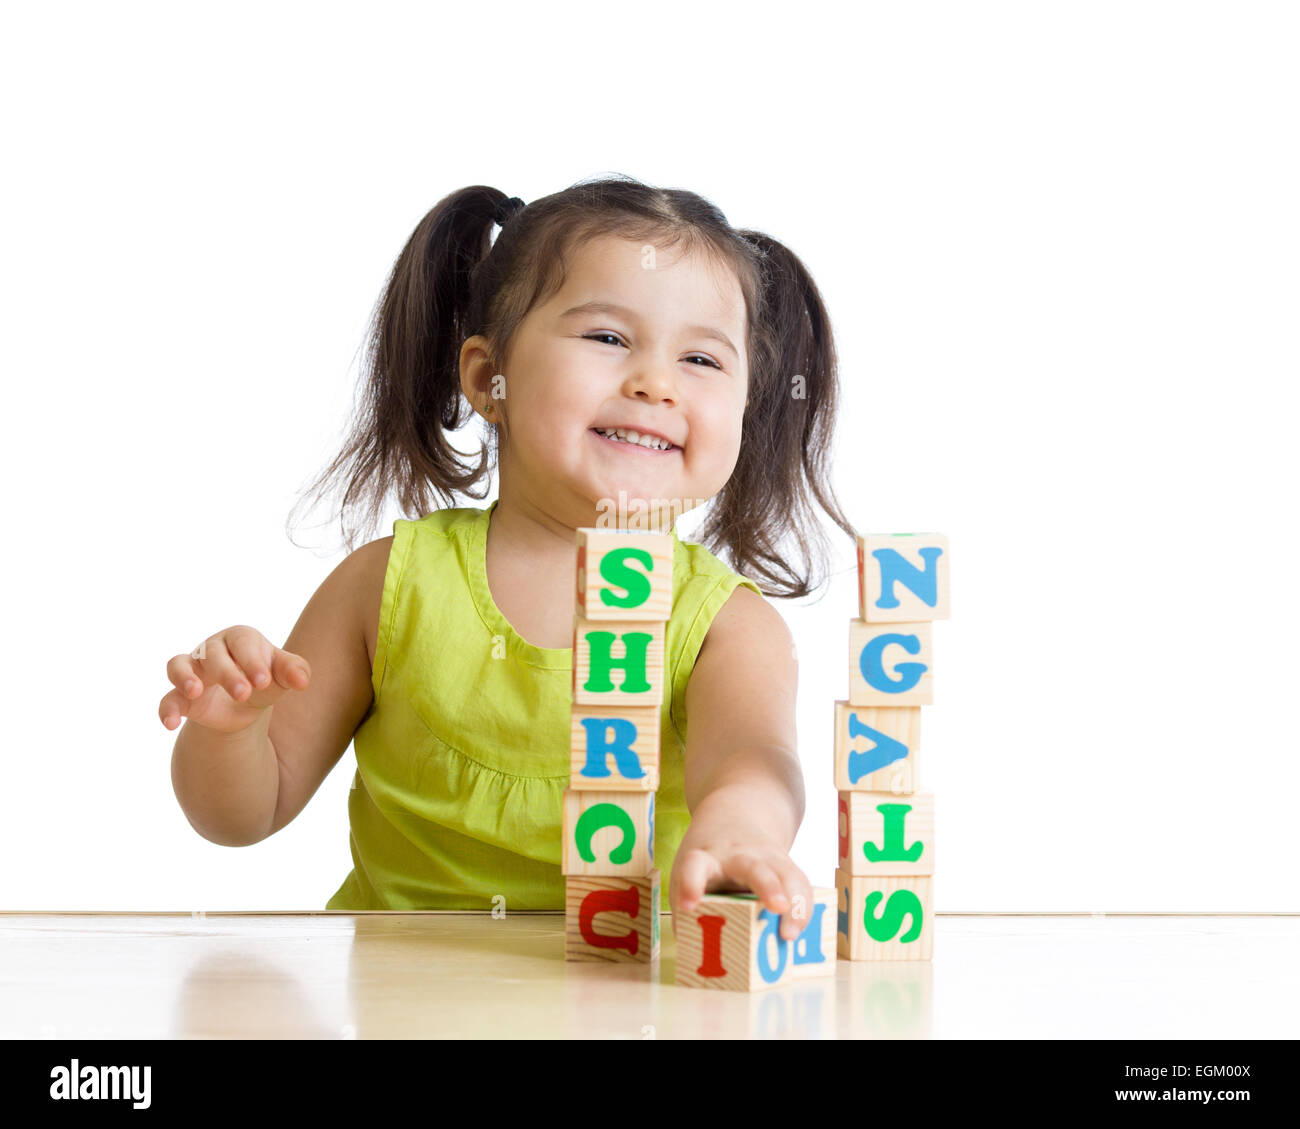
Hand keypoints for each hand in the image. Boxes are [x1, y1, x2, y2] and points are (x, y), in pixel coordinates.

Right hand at [159, 625, 310, 733]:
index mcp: (240, 638)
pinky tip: (171, 724)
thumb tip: (303, 681)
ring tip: (196, 692)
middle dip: (227, 672)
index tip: (264, 681)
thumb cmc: (266, 678)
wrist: (247, 703)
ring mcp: (193, 670)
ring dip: (184, 677)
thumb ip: (294, 672)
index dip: (251, 660)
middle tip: (243, 693)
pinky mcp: (181, 695)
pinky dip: (167, 709)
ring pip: (179, 665)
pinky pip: (168, 698)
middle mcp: (212, 649)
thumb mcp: (282, 675)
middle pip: (213, 654)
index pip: (243, 642)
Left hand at [670, 820, 814, 941]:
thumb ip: (690, 913)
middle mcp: (737, 855)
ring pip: (786, 873)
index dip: (691, 885)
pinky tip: (798, 928)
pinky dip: (803, 908)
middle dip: (767, 886)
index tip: (688, 906)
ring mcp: (766, 857)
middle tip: (777, 907)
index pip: (695, 866)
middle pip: (753, 867)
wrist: (736, 818)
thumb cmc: (708, 862)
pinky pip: (800, 885)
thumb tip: (702, 958)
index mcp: (706, 858)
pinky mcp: (786, 866)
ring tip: (790, 933)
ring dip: (795, 901)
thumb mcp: (690, 877)